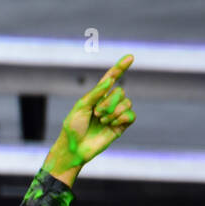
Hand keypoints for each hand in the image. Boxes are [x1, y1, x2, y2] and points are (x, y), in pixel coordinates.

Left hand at [43, 54, 134, 183]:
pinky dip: (121, 118)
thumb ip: (95, 93)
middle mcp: (109, 103)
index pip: (112, 78)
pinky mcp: (121, 126)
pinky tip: (111, 125)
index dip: (121, 67)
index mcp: (98, 96)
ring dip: (113, 112)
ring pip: (127, 103)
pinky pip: (131, 115)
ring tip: (102, 121)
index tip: (130, 57)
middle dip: (109, 102)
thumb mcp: (81, 106)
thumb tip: (110, 80)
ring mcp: (116, 114)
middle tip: (97, 114)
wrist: (74, 148)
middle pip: (120, 92)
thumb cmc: (73, 127)